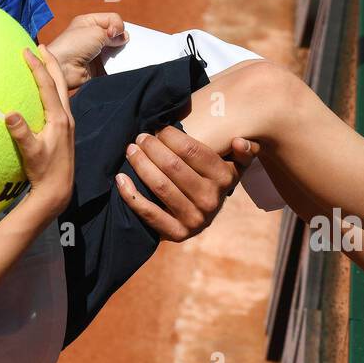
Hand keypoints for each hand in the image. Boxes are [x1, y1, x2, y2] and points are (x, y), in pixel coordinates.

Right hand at [6, 46, 75, 216]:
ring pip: (61, 89)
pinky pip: (58, 100)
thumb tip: (9, 113)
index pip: (47, 85)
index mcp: (59, 118)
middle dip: (50, 62)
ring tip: (42, 61)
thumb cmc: (43, 172)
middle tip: (39, 46)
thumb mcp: (30, 152)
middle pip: (60, 81)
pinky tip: (42, 90)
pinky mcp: (63, 129)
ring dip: (52, 73)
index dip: (37, 66)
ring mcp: (66, 123)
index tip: (26, 51)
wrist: (58, 189)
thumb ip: (21, 133)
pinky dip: (51, 87)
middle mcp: (65, 117)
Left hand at [45, 13, 127, 90]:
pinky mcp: (98, 67)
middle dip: (119, 39)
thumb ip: (114, 33)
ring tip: (114, 55)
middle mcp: (92, 36)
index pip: (112, 19)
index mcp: (89, 22)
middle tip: (116, 44)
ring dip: (119, 52)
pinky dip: (117, 65)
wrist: (62, 68)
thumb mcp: (96, 31)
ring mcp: (96, 52)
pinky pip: (113, 65)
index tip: (112, 33)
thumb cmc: (73, 45)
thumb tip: (124, 39)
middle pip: (115, 35)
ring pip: (116, 50)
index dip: (117, 25)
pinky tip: (114, 65)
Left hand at [115, 127, 260, 240]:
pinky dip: (131, 194)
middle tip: (140, 137)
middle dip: (152, 147)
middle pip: (173, 167)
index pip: (192, 151)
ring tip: (130, 150)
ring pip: (160, 186)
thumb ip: (242, 152)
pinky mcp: (176, 234)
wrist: (202, 215)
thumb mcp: (233, 165)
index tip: (157, 128)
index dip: (170, 136)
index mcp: (226, 178)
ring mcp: (194, 220)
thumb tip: (240, 141)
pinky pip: (148, 212)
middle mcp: (211, 200)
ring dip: (140, 165)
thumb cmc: (212, 180)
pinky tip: (120, 178)